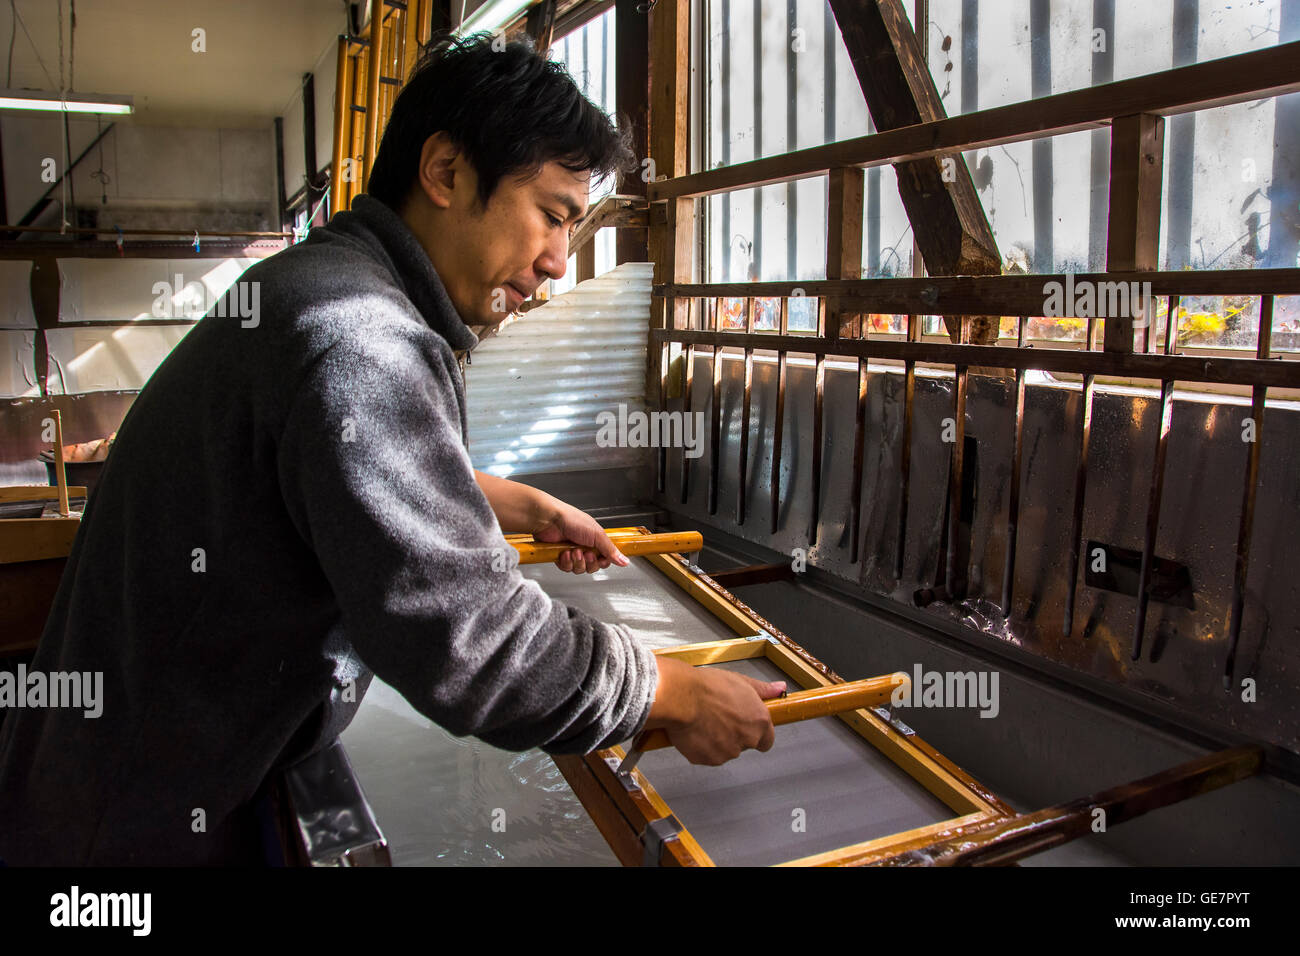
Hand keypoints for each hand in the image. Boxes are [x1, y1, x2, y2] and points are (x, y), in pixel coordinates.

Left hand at [531, 502, 629, 574]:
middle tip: (586, 554)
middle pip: (592, 567)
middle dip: (589, 562)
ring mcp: (572, 552)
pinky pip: (567, 568)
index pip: (605, 559)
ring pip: (579, 569)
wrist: (550, 520)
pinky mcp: (560, 557)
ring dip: (577, 561)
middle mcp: (584, 546)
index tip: (601, 559)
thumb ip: (611, 550)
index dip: (603, 562)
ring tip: (573, 551)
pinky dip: (566, 562)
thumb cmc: (572, 520)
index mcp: (595, 540)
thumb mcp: (597, 535)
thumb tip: (624, 560)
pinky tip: (564, 552)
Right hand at [649, 657, 784, 765]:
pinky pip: (706, 755)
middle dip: (733, 735)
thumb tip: (779, 688)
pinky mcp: (708, 759)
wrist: (681, 697)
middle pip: (744, 744)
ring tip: (704, 720)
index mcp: (759, 722)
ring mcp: (727, 752)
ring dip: (717, 740)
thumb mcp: (740, 681)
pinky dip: (701, 746)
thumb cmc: (708, 687)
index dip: (757, 734)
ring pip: (724, 750)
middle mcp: (747, 740)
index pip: (767, 741)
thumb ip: (763, 689)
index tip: (746, 727)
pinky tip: (695, 730)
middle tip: (719, 717)